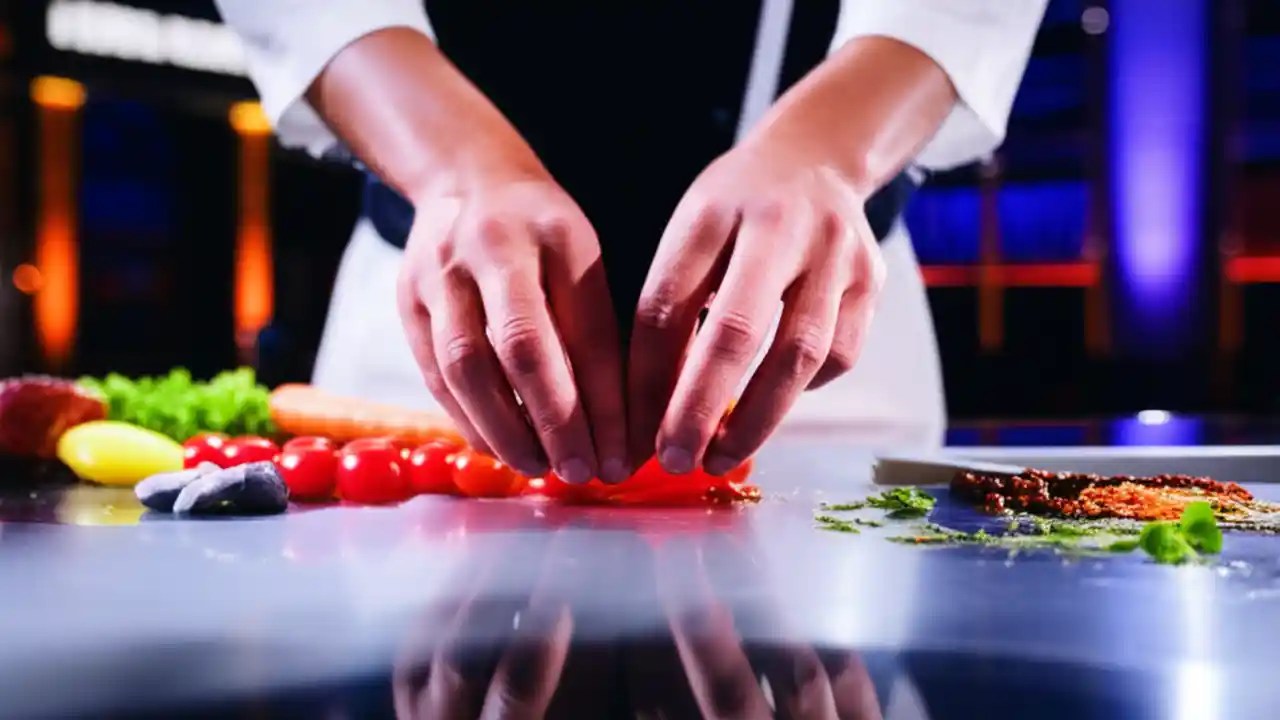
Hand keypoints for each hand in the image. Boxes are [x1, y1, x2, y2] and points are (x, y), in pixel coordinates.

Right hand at [396, 169, 627, 482]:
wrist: (463, 178)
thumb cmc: (540, 232)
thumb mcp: (583, 258)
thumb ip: (596, 330)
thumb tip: (622, 426)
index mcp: (554, 235)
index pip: (585, 329)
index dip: (606, 400)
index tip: (625, 455)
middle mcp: (491, 249)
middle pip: (521, 345)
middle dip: (555, 421)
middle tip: (582, 471)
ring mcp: (439, 276)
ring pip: (466, 366)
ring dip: (505, 430)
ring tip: (539, 468)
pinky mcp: (407, 304)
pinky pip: (435, 375)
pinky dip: (469, 419)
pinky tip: (499, 448)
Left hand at [629, 133, 885, 475]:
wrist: (816, 158)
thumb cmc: (737, 211)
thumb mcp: (690, 237)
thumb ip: (671, 311)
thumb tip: (649, 412)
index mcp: (714, 211)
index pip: (669, 303)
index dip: (648, 377)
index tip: (633, 433)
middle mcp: (780, 226)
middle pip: (737, 330)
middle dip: (701, 407)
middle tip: (677, 459)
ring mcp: (835, 253)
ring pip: (801, 353)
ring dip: (758, 418)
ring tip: (721, 455)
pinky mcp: (871, 281)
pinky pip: (839, 355)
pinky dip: (803, 390)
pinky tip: (775, 402)